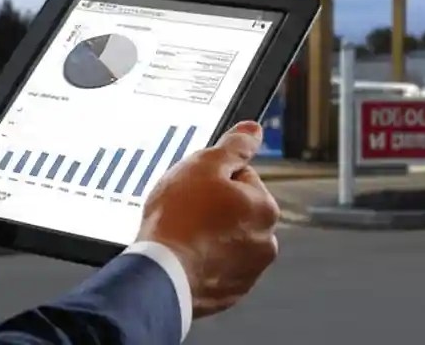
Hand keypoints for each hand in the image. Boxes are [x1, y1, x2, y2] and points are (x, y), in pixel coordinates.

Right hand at [137, 121, 280, 317]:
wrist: (160, 274)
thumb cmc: (179, 220)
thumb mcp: (205, 165)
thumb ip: (234, 146)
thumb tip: (253, 131)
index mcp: (264, 208)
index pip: (242, 177)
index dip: (214, 178)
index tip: (196, 188)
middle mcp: (265, 241)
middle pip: (236, 210)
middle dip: (214, 208)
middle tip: (186, 211)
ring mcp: (248, 270)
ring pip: (226, 240)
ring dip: (209, 235)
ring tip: (182, 235)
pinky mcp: (229, 293)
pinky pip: (216, 267)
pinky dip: (203, 261)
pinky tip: (184, 255)